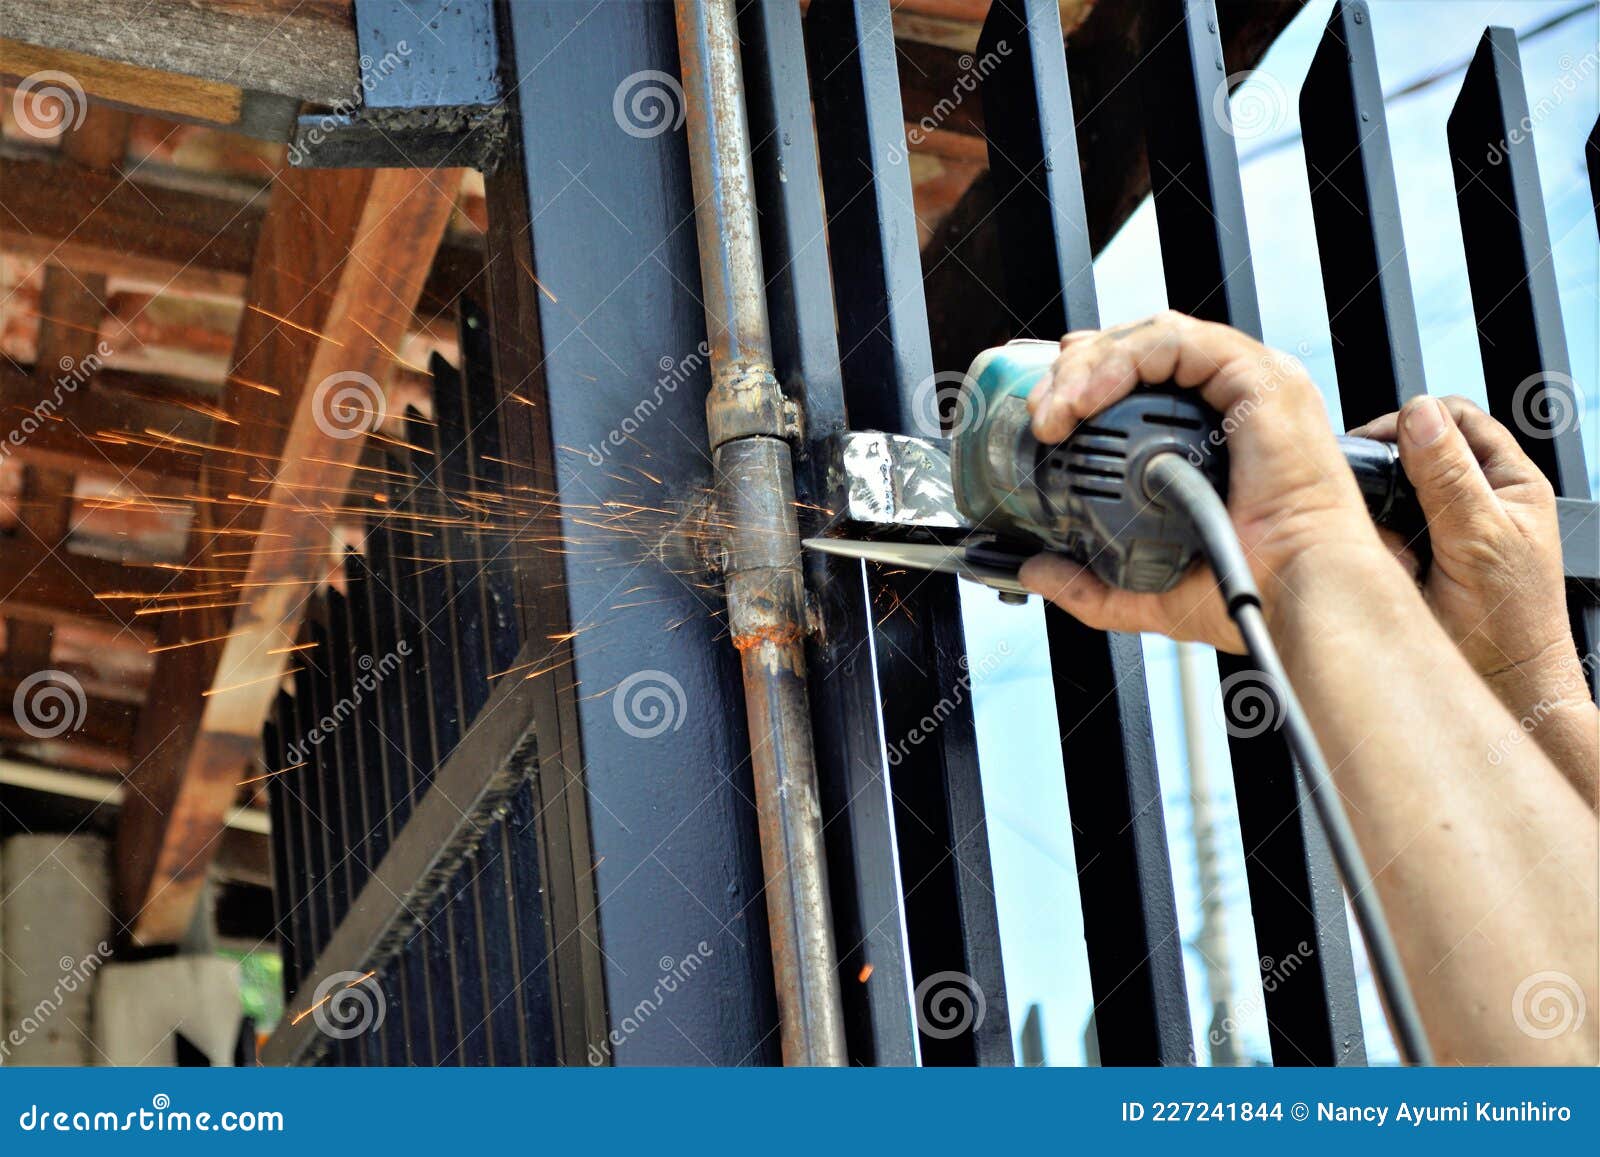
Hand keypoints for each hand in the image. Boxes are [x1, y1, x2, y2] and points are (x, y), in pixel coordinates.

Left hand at [1018, 311, 1394, 650]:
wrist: (1294, 596)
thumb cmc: (1249, 588)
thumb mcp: (1150, 586)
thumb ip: (1091, 582)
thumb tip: (1036, 571)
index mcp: (1211, 434)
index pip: (1137, 380)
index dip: (1082, 384)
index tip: (1043, 419)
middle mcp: (1230, 401)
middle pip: (1137, 352)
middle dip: (1075, 374)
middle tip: (1041, 419)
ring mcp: (1248, 383)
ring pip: (1152, 336)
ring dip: (1090, 365)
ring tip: (1056, 413)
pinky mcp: (1259, 376)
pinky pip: (1178, 341)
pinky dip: (1123, 359)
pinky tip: (1088, 400)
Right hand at [1349, 395, 1594, 799]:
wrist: (1502, 692)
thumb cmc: (1509, 628)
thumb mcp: (1479, 539)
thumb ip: (1450, 477)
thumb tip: (1419, 415)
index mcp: (1509, 482)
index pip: (1454, 418)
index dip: (1411, 420)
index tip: (1370, 442)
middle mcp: (1479, 499)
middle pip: (1420, 448)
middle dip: (1385, 459)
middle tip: (1353, 477)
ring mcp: (1448, 528)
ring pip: (1399, 488)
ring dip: (1376, 498)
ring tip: (1357, 513)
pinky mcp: (1422, 556)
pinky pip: (1386, 526)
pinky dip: (1371, 529)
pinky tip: (1364, 543)